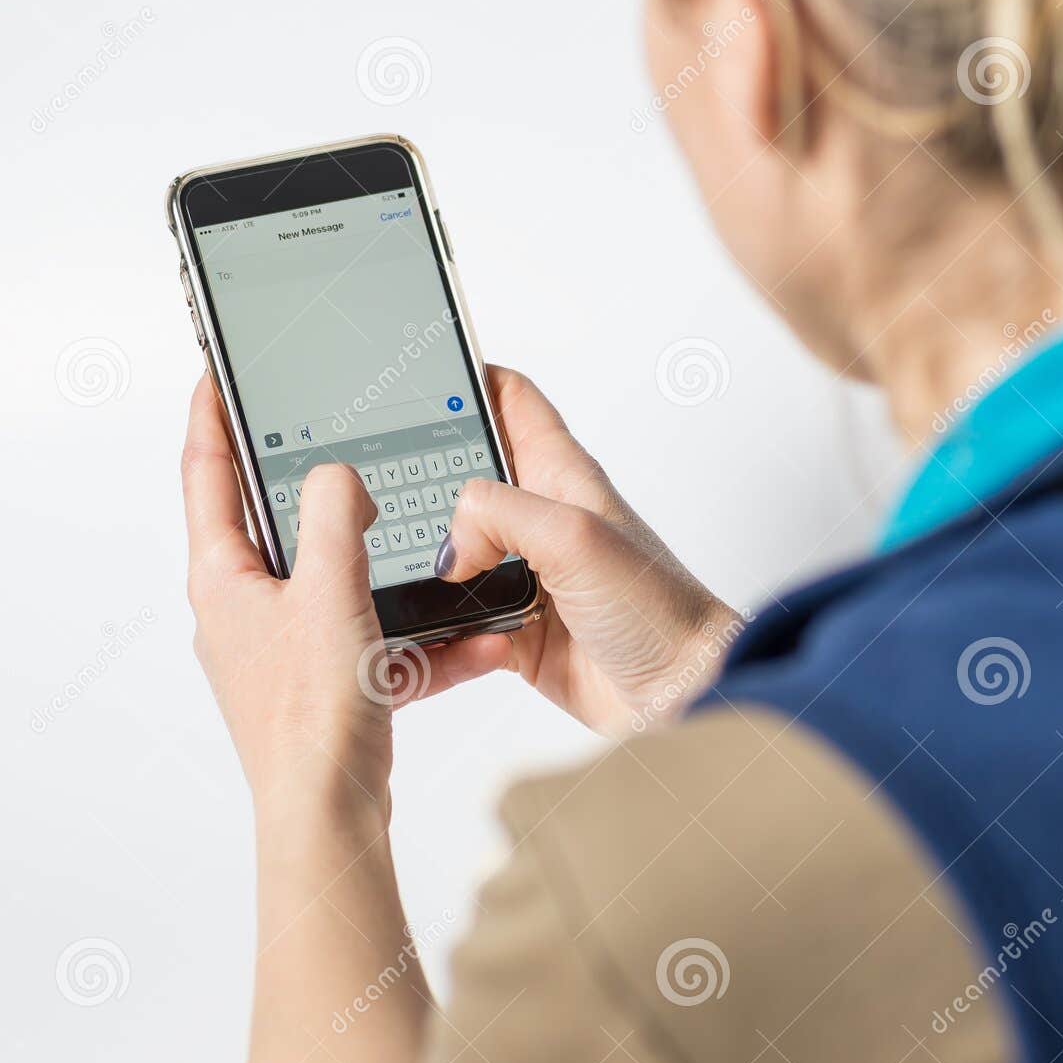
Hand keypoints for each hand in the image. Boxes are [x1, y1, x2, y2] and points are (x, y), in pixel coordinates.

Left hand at [180, 375, 497, 825]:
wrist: (327, 816)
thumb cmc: (313, 716)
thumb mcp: (331, 593)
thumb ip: (334, 518)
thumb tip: (335, 474)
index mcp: (222, 578)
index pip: (205, 473)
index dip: (211, 413)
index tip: (218, 372)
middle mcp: (239, 609)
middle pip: (269, 522)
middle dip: (311, 484)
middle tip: (335, 437)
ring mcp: (276, 647)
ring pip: (331, 580)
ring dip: (380, 564)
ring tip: (425, 545)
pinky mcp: (315, 680)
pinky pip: (367, 633)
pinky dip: (409, 629)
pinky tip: (465, 636)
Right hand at [433, 367, 741, 735]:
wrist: (680, 693)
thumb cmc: (657, 609)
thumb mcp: (576, 537)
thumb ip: (500, 515)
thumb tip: (451, 540)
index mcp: (561, 475)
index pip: (510, 401)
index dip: (470, 377)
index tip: (423, 370)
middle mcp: (541, 517)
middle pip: (466, 473)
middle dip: (424, 471)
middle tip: (381, 477)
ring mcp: (527, 572)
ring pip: (455, 547)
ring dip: (427, 554)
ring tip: (397, 553)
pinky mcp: (515, 626)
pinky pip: (459, 612)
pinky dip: (442, 617)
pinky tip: (433, 619)